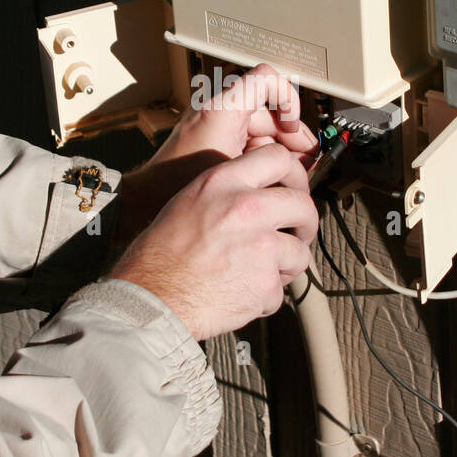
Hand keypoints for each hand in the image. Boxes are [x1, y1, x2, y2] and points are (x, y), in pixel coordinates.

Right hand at [109, 143, 318, 340]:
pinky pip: (281, 290)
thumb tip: (264, 192)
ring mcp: (260, 246)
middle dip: (305, 223)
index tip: (294, 190)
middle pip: (303, 205)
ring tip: (259, 273)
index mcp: (224, 182)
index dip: (294, 175)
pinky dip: (266, 296)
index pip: (279, 158)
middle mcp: (246, 208)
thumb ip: (228, 191)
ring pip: (299, 252)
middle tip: (298, 235)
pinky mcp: (265, 283)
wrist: (150, 299)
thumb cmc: (160, 255)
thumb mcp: (188, 201)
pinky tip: (242, 294)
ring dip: (286, 266)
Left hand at [117, 64, 317, 241]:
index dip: (288, 99)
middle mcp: (216, 111)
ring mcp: (213, 127)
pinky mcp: (211, 143)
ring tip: (291, 176)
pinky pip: (244, 141)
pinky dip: (259, 157)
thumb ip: (270, 157)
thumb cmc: (177, 188)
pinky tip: (269, 180)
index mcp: (222, 109)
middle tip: (305, 161)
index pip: (266, 79)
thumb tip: (301, 155)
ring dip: (278, 150)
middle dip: (289, 135)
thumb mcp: (234, 171)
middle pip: (268, 111)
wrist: (144, 202)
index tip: (293, 125)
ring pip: (259, 129)